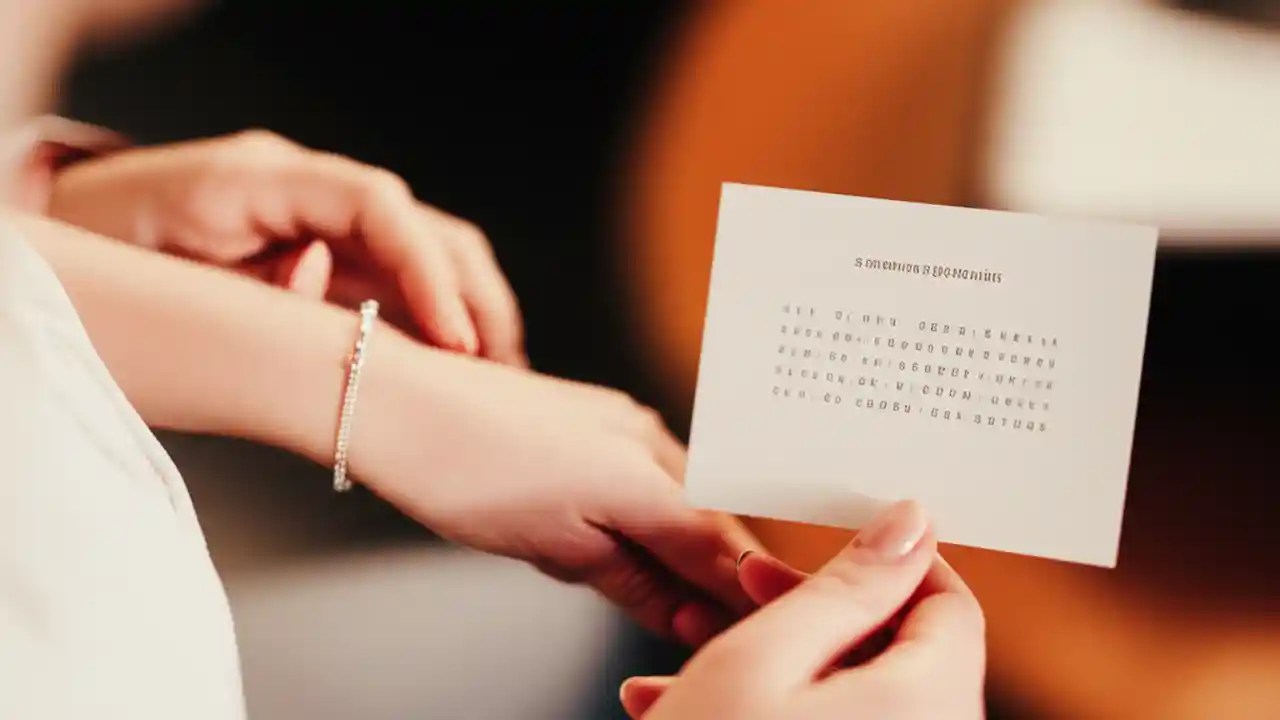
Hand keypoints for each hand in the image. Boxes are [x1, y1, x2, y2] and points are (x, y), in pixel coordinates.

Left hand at [46, 130, 524, 364]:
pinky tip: (456, 371)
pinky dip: (438, 326)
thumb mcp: (157, 277)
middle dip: (473, 298)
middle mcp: (306, 194)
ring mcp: (321, 225)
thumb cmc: (105, 258)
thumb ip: (244, 283)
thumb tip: (320, 280)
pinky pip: (401, 283)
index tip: (457, 340)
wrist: (78, 240)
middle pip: (424, 227)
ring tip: (495, 382)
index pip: (376, 204)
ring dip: (470, 314)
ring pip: (428, 255)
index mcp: (260, 180)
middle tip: (499, 372)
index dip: (427, 269)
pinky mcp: (327, 258)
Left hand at [351, 335, 757, 644]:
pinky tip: (617, 547)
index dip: (735, 602)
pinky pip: (642, 481)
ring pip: (676, 504)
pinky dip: (642, 522)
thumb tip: (688, 618)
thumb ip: (639, 583)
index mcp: (653, 474)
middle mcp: (650, 439)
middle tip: (689, 630)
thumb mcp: (560, 549)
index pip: (725, 552)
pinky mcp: (593, 420)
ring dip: (675, 554)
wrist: (398, 403)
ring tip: (653, 600)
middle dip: (708, 580)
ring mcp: (622, 424)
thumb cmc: (466, 470)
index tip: (735, 637)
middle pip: (709, 526)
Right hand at [618, 501, 985, 719]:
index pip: (949, 604)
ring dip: (781, 671)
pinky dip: (779, 718)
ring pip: (856, 700)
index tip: (831, 543)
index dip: (887, 562)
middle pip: (899, 654)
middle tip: (747, 594)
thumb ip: (846, 586)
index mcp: (930, 705)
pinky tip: (701, 715)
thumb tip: (908, 526)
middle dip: (813, 617)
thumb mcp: (764, 657)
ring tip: (694, 666)